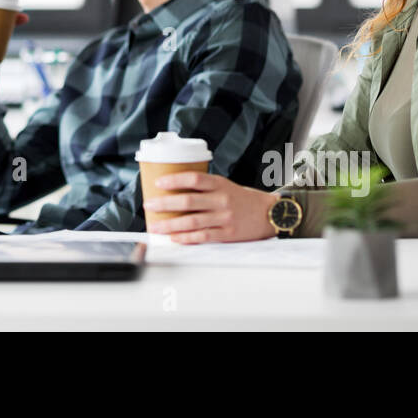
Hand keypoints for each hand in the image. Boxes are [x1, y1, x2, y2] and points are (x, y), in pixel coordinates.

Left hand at [144, 172, 278, 243]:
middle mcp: (221, 200)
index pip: (193, 179)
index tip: (158, 182)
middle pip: (188, 201)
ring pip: (191, 222)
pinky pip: (202, 236)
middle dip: (164, 203)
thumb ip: (205, 188)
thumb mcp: (226, 186)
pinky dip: (185, 237)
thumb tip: (175, 191)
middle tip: (149, 205)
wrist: (269, 213)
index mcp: (220, 184)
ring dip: (170, 225)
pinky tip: (173, 238)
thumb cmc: (243, 199)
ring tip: (155, 226)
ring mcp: (224, 218)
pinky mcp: (227, 234)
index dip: (174, 180)